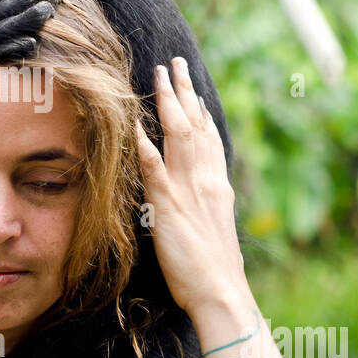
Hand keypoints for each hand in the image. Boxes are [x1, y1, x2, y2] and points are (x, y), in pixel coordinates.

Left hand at [135, 56, 248, 316]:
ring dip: (168, 103)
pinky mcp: (169, 208)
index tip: (191, 86)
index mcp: (216, 186)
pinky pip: (155, 172)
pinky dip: (146, 148)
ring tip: (159, 76)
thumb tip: (199, 192)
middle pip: (195, 126)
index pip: (209, 138)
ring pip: (179, 137)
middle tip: (175, 63)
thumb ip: (205, 204)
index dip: (199, 109)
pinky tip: (136, 128)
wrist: (221, 294)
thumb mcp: (214, 228)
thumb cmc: (214, 271)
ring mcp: (187, 191)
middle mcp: (205, 181)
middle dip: (184, 91)